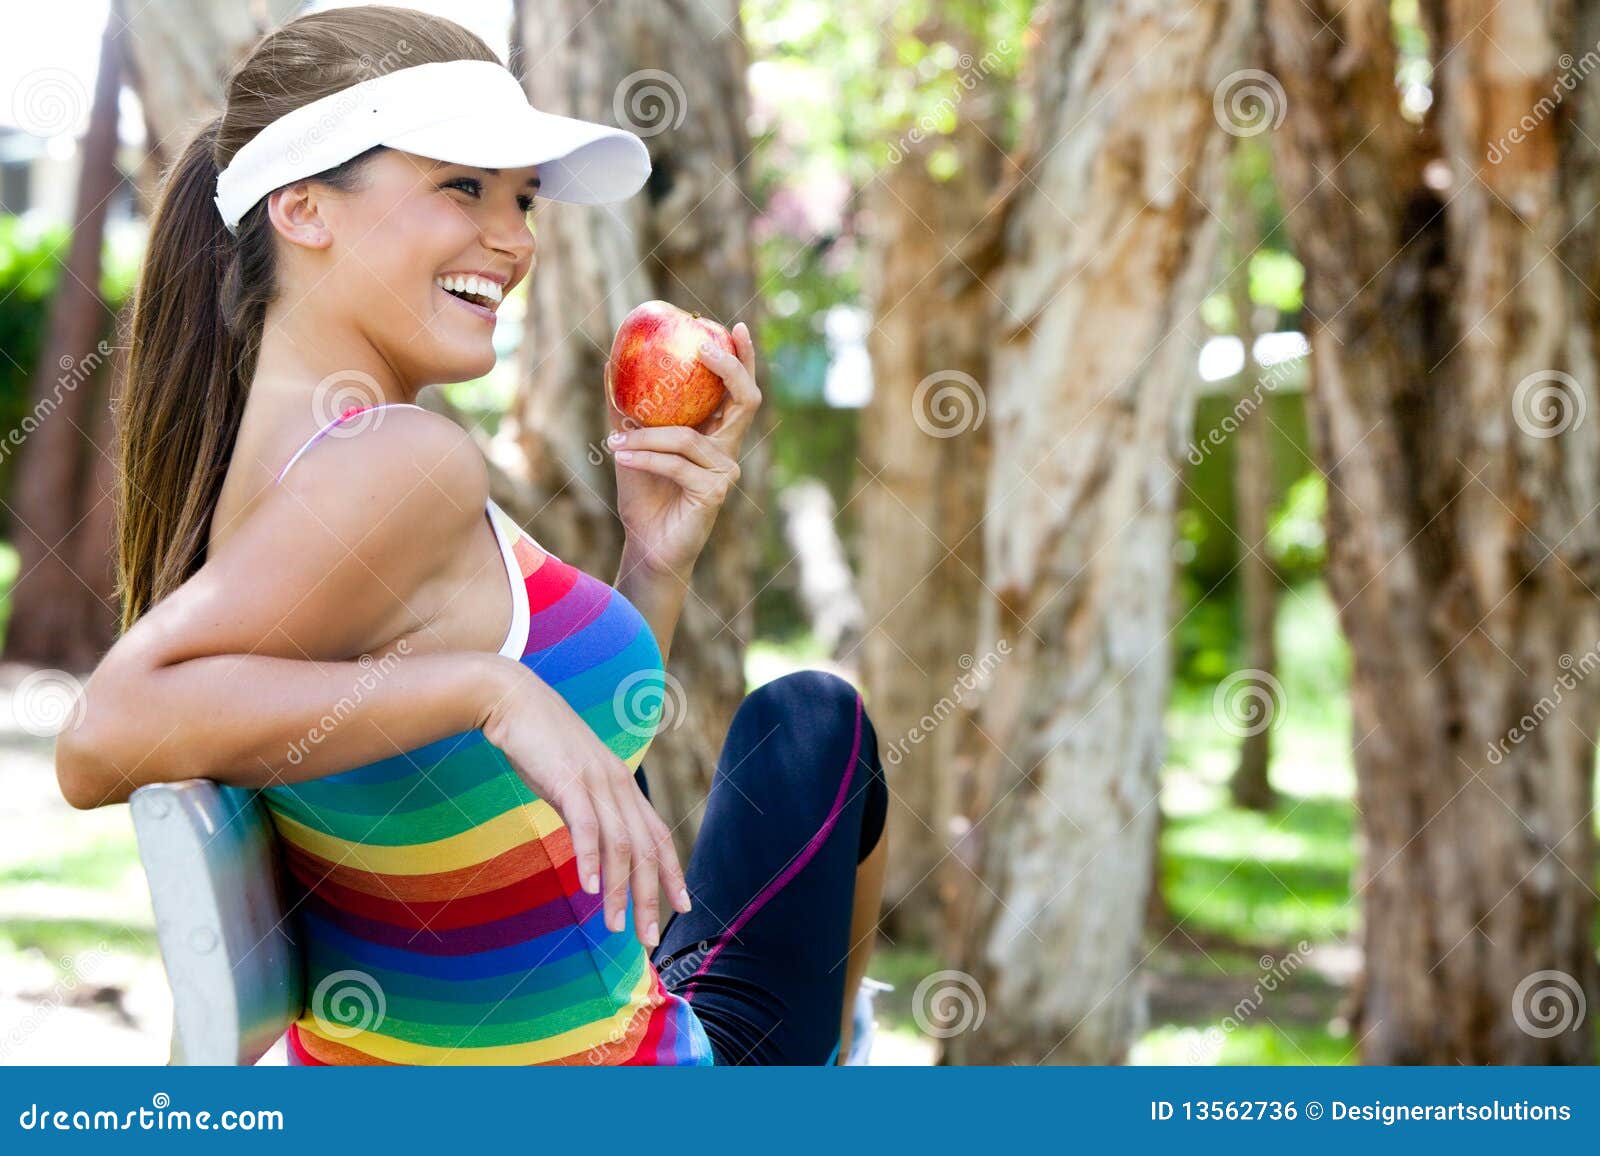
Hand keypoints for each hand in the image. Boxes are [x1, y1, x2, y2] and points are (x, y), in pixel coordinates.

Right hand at [480, 664, 688, 947]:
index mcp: (622, 786)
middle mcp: (618, 785)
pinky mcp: (568, 780)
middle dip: (650, 897)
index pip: (658, 835)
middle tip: (648, 938)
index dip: (673, 872)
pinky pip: (586, 826)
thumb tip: (594, 845)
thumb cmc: (540, 744)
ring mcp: (595, 782)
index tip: (682, 906)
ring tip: (614, 927)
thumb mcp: (572, 781)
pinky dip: (590, 859)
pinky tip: (588, 889)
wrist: (513, 700)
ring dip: (619, 890)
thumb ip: (587, 809)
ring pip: (621, 844)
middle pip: (647, 849)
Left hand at [605, 321, 762, 578]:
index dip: (743, 358)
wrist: (647, 544)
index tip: (733, 327)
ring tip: (614, 442)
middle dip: (728, 368)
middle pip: (746, 400)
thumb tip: (611, 361)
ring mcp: (725, 472)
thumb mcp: (632, 444)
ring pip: (687, 437)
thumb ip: (627, 408)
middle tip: (701, 348)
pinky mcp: (714, 492)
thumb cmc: (643, 495)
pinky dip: (644, 458)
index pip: (739, 391)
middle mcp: (729, 450)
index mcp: (717, 435)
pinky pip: (675, 463)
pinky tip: (620, 458)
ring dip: (646, 437)